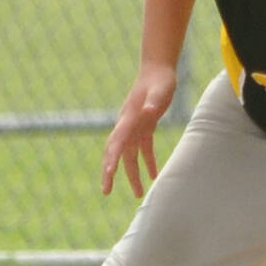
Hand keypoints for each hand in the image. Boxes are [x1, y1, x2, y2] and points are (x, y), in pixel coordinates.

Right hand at [102, 65, 177, 197]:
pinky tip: (154, 176)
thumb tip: (150, 112)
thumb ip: (154, 101)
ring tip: (139, 194)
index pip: (116, 143)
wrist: (158, 71)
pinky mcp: (145, 128)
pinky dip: (148, 163)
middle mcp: (127, 125)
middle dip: (110, 173)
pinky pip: (144, 150)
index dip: (111, 159)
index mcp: (128, 119)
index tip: (108, 174)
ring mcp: (134, 127)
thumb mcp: (160, 91)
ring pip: (129, 156)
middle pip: (114, 153)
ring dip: (132, 174)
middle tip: (106, 191)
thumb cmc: (160, 81)